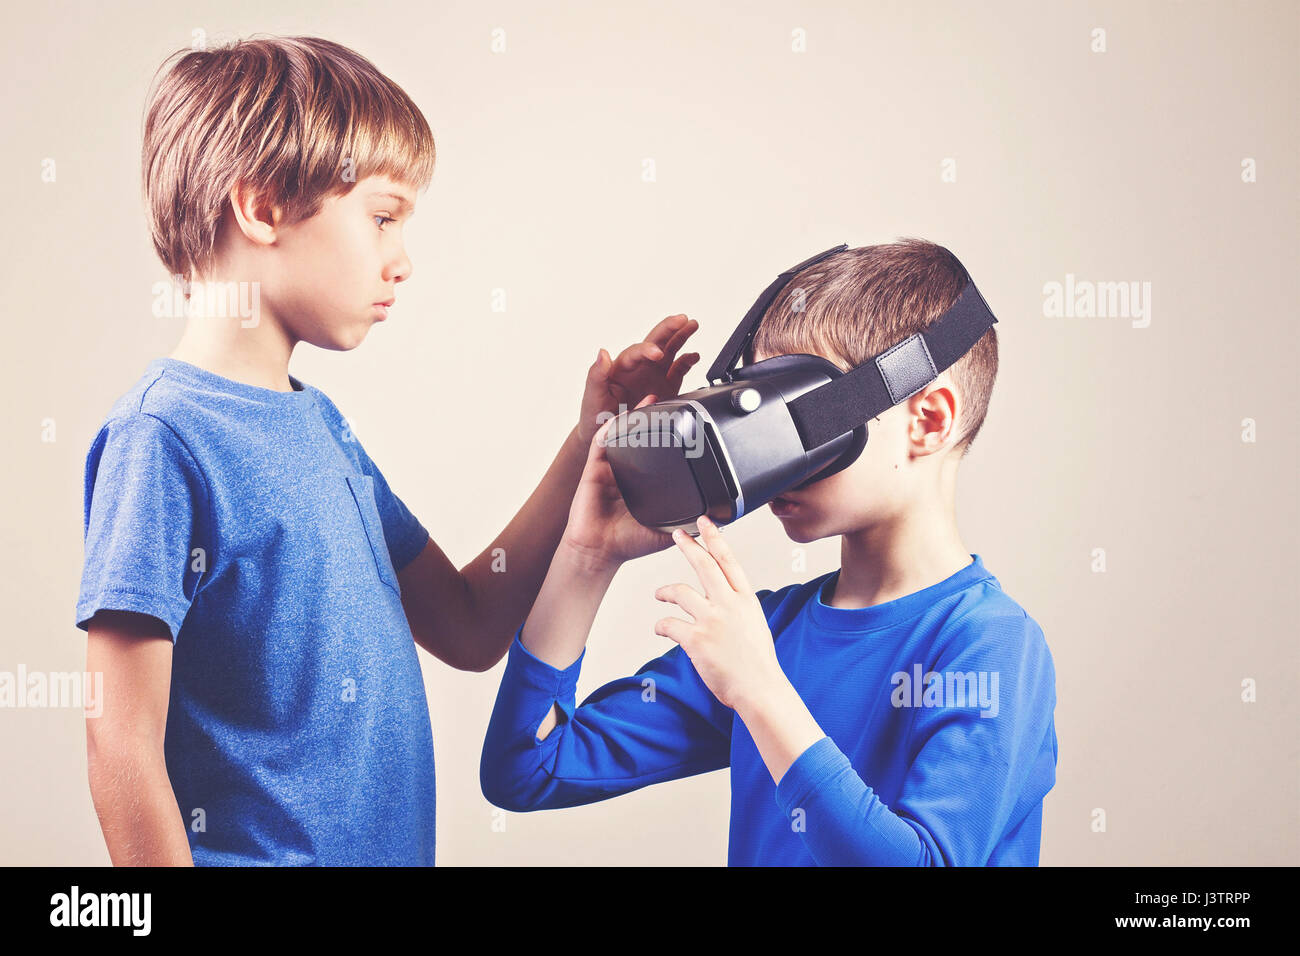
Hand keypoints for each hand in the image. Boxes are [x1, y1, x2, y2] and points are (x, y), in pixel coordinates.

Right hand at [560, 402, 679, 571]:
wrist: (599, 553)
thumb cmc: (627, 545)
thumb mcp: (666, 532)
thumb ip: (688, 525)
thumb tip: (716, 520)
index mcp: (643, 486)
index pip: (657, 455)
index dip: (667, 438)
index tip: (683, 424)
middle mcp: (626, 475)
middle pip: (639, 439)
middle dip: (652, 420)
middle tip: (668, 403)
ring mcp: (610, 471)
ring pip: (622, 436)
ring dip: (634, 418)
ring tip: (649, 402)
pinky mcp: (594, 471)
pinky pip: (600, 444)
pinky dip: (609, 429)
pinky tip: (620, 418)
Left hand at [576, 314, 699, 445]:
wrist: (607, 435)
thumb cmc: (595, 414)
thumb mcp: (593, 396)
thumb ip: (596, 374)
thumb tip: (602, 353)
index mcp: (622, 367)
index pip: (636, 351)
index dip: (647, 350)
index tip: (657, 354)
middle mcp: (639, 367)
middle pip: (655, 341)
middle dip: (669, 328)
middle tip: (682, 319)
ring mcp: (653, 376)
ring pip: (670, 350)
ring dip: (681, 336)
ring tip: (692, 324)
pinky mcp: (666, 387)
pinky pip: (678, 370)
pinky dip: (688, 361)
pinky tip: (695, 355)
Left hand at [652, 515, 783, 710]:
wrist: (759, 688)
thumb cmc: (756, 662)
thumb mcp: (754, 624)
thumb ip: (737, 606)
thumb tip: (722, 597)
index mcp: (745, 600)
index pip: (729, 561)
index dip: (715, 538)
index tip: (706, 522)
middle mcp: (729, 605)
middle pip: (704, 565)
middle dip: (688, 546)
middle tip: (677, 535)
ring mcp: (712, 620)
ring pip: (680, 591)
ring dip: (665, 591)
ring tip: (660, 593)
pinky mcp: (696, 639)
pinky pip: (669, 624)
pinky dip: (661, 626)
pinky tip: (661, 629)